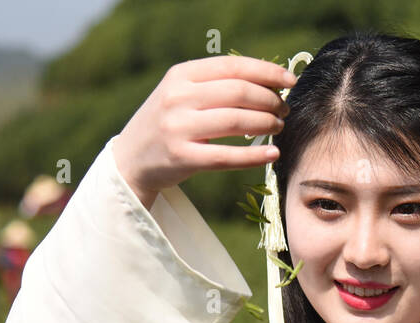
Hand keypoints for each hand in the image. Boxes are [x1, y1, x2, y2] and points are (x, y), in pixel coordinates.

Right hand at [111, 54, 295, 207]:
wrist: (131, 159)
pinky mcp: (182, 158)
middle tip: (284, 109)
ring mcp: (178, 128)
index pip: (232, 66)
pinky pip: (227, 156)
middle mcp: (177, 97)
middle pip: (238, 92)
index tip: (289, 81)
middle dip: (270, 100)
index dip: (266, 72)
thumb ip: (214, 85)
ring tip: (278, 126)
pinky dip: (255, 155)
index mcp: (180, 75)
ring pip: (236, 121)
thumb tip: (267, 82)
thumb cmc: (167, 124)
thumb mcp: (181, 94)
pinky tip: (273, 153)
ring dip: (266, 123)